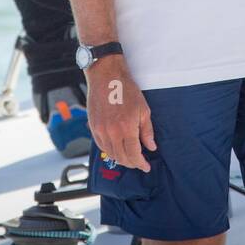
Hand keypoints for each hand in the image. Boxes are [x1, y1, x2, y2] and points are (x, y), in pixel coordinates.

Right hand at [85, 56, 155, 171]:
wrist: (106, 77)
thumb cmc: (127, 91)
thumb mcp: (143, 110)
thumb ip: (146, 131)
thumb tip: (151, 147)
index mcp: (126, 128)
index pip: (134, 153)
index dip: (140, 163)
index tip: (146, 166)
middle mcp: (111, 132)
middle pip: (121, 157)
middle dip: (131, 163)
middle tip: (139, 163)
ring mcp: (100, 130)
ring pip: (110, 153)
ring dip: (121, 158)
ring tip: (129, 158)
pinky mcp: (93, 127)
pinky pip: (101, 146)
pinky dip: (110, 151)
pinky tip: (117, 149)